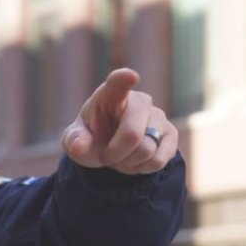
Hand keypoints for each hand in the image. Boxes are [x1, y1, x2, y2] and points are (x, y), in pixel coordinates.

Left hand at [61, 68, 177, 175]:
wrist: (113, 150)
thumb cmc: (93, 138)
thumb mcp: (76, 140)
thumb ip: (74, 141)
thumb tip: (79, 147)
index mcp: (111, 95)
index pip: (118, 82)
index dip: (124, 79)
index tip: (130, 77)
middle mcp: (140, 101)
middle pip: (132, 133)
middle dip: (115, 153)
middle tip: (105, 157)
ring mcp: (158, 116)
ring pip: (147, 149)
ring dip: (128, 162)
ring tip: (121, 157)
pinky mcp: (170, 134)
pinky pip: (158, 160)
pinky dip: (143, 168)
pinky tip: (136, 161)